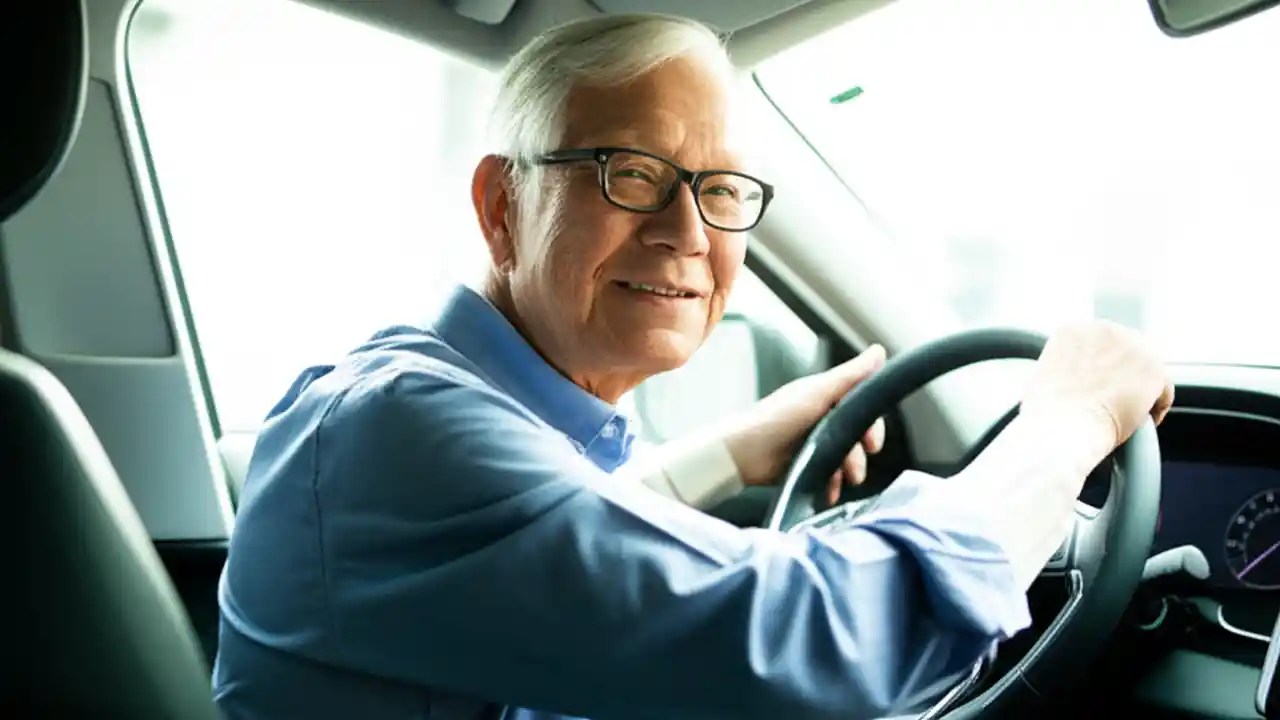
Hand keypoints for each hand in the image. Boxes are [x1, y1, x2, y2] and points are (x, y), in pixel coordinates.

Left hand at [723, 345, 887, 505]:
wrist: (743, 454)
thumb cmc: (776, 418)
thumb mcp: (817, 393)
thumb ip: (850, 375)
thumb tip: (879, 351)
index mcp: (826, 397)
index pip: (862, 408)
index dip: (872, 426)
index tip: (872, 443)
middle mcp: (822, 418)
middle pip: (856, 436)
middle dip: (860, 454)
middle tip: (857, 470)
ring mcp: (813, 442)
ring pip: (845, 458)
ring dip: (849, 472)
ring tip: (845, 481)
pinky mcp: (805, 464)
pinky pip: (829, 476)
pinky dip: (833, 485)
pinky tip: (831, 493)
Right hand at [1021, 321, 1174, 447]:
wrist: (1061, 429)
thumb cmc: (1046, 417)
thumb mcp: (1045, 380)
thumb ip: (1065, 370)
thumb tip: (1075, 383)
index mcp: (1072, 331)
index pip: (1100, 345)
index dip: (1101, 370)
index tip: (1098, 390)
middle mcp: (1103, 329)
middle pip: (1127, 350)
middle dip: (1124, 375)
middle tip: (1116, 403)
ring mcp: (1131, 346)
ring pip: (1147, 369)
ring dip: (1140, 390)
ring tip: (1129, 415)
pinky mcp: (1154, 368)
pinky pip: (1163, 390)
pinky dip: (1155, 409)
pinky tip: (1140, 424)